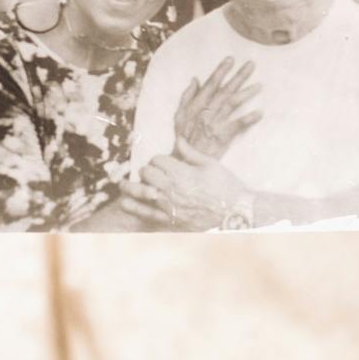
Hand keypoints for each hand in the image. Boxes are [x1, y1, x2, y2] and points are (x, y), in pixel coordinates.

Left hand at [113, 154, 251, 228]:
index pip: (157, 160)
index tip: (161, 163)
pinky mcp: (171, 220)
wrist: (235, 213)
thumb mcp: (211, 164)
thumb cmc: (226, 186)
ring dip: (130, 187)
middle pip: (147, 174)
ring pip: (142, 193)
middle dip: (146, 171)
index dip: (157, 160)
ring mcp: (170, 205)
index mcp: (182, 172)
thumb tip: (178, 139)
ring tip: (123, 185)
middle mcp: (173, 188)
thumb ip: (190, 152)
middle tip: (148, 173)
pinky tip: (125, 204)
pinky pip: (147, 214)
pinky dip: (134, 208)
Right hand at [172, 55, 258, 162]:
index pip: (211, 84)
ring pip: (233, 104)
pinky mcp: (222, 136)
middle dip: (239, 76)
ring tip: (260, 85)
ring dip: (247, 93)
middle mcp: (206, 111)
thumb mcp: (179, 116)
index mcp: (196, 105)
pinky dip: (249, 119)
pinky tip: (260, 113)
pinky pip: (238, 125)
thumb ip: (187, 96)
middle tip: (251, 65)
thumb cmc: (183, 139)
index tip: (231, 59)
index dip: (221, 71)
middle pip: (225, 90)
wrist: (185, 161)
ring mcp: (215, 123)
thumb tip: (195, 79)